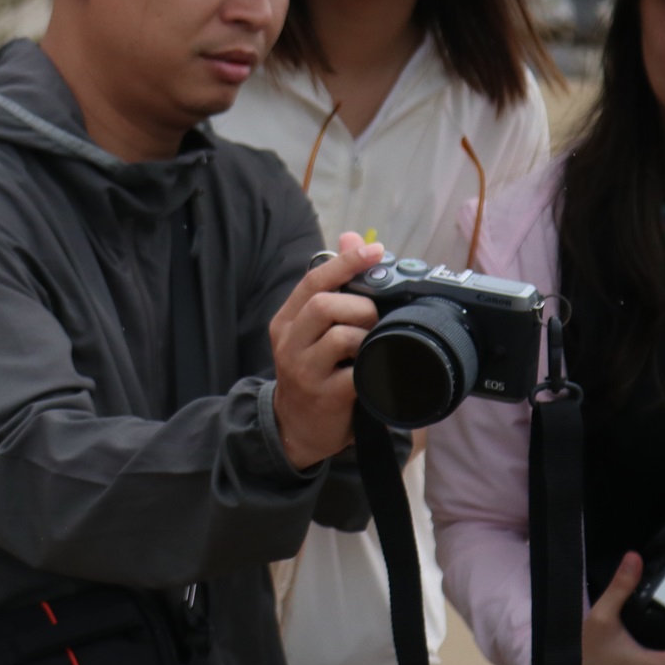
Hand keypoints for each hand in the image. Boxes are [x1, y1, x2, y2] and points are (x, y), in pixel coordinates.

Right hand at [269, 232, 382, 469]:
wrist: (295, 428)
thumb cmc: (311, 372)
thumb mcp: (312, 331)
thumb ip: (332, 287)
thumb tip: (352, 236)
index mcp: (286, 321)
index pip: (313, 281)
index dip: (346, 262)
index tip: (375, 251)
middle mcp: (289, 342)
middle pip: (324, 305)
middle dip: (360, 306)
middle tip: (374, 319)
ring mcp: (304, 370)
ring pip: (340, 336)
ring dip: (367, 337)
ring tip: (373, 347)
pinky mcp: (324, 396)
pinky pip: (357, 373)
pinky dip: (375, 366)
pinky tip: (378, 368)